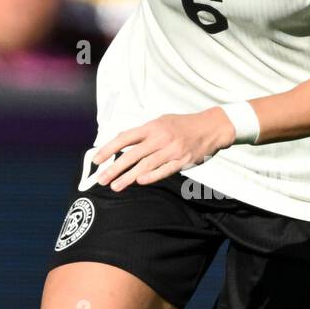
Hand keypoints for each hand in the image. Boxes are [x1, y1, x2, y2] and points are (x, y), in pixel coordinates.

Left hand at [92, 109, 234, 191]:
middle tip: (100, 179)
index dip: (108, 149)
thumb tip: (123, 144)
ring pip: (145, 165)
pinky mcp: (183, 161)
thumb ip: (144, 134)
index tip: (96, 160)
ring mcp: (172, 150)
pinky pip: (164, 170)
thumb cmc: (184, 125)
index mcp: (152, 126)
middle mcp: (160, 137)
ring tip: (115, 186)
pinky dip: (151, 176)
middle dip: (114, 168)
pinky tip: (139, 182)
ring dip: (128, 177)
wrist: (212, 127)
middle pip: (132, 154)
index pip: (124, 138)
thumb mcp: (162, 122)